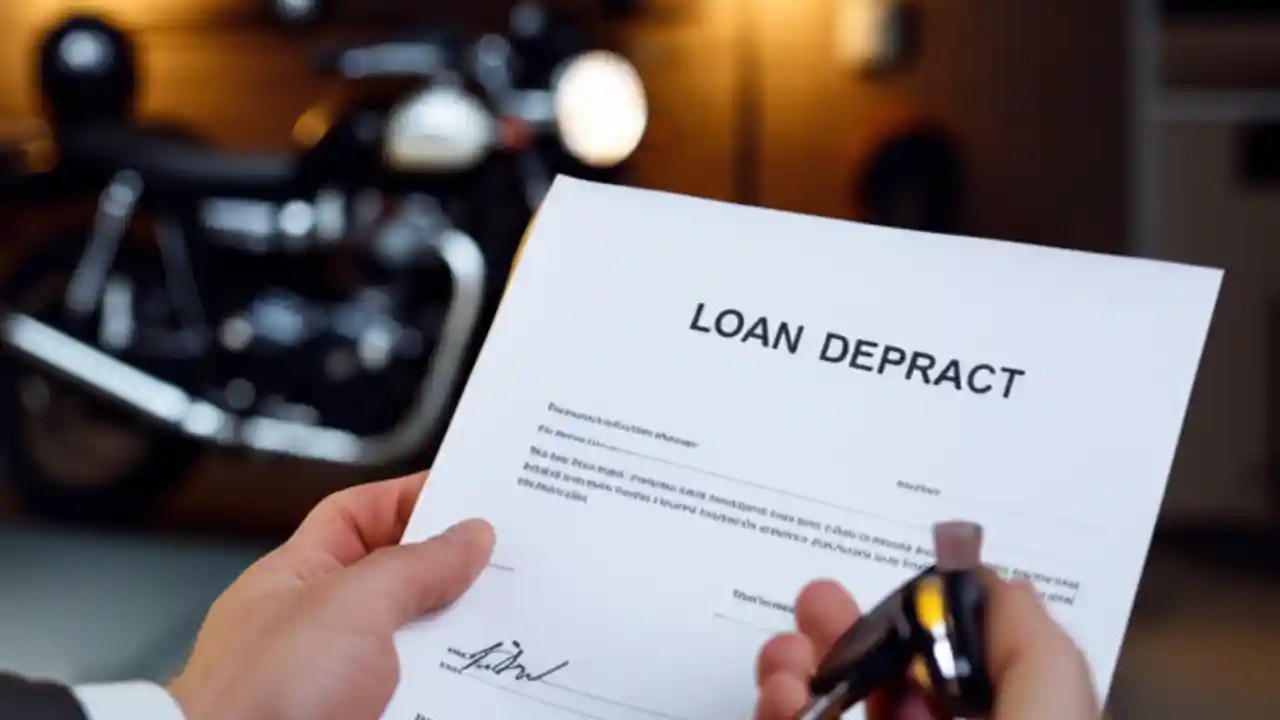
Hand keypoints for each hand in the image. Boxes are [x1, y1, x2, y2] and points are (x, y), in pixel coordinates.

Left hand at [168, 472, 493, 719]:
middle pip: (402, 585)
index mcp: (299, 579)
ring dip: (459, 644)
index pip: (358, 515)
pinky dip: (455, 692)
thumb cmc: (255, 699)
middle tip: (503, 571)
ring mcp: (339, 683)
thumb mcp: (353, 605)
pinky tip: (477, 689)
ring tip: (494, 636)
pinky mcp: (364, 717)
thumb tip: (467, 536)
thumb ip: (415, 564)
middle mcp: (319, 630)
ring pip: (420, 649)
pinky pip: (424, 697)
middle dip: (451, 580)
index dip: (411, 499)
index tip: (469, 495)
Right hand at [754, 577, 1099, 719]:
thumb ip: (1036, 648)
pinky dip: (776, 707)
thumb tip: (1000, 581)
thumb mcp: (1049, 714)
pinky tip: (778, 693)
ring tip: (786, 656)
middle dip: (847, 632)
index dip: (931, 624)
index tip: (898, 589)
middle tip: (817, 602)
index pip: (968, 670)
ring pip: (832, 706)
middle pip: (892, 682)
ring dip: (802, 669)